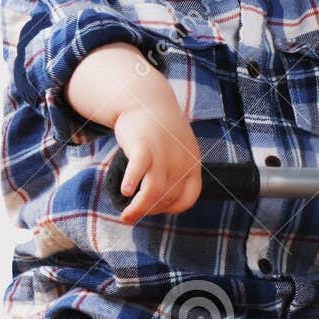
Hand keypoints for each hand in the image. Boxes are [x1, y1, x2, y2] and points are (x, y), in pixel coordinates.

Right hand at [113, 101, 201, 224]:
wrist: (147, 100)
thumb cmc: (159, 132)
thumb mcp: (177, 152)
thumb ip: (174, 174)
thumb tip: (158, 202)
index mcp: (192, 164)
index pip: (187, 198)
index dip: (171, 208)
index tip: (156, 209)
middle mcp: (180, 160)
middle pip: (167, 197)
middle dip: (149, 210)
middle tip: (133, 214)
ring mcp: (162, 152)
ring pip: (153, 190)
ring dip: (139, 208)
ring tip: (126, 217)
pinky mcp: (143, 144)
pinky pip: (139, 168)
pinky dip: (132, 182)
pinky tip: (125, 192)